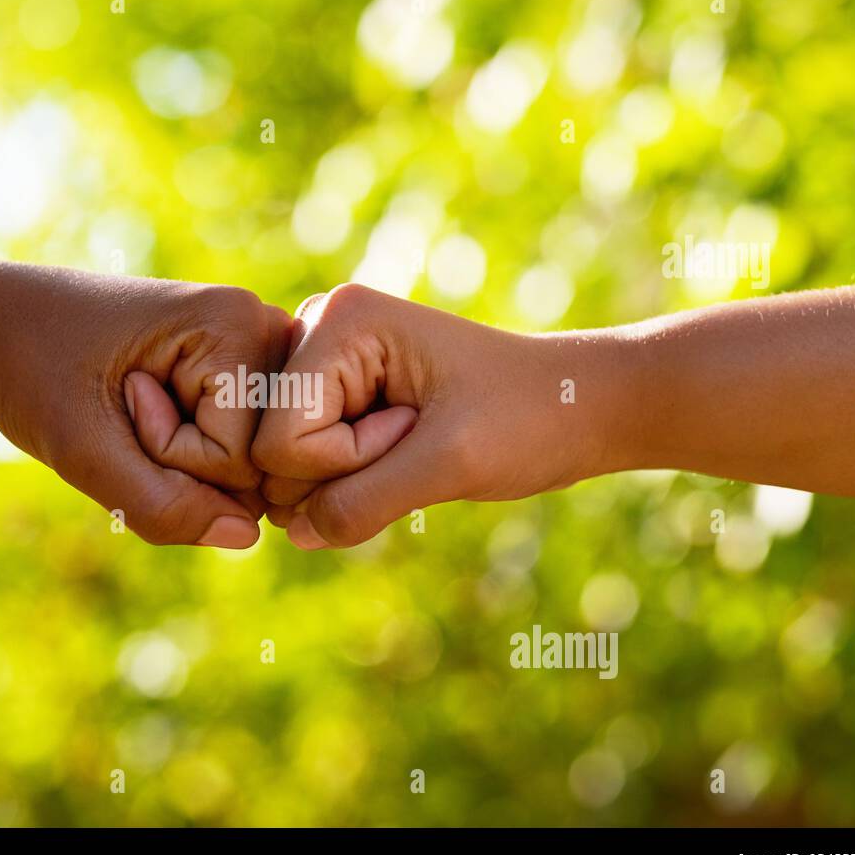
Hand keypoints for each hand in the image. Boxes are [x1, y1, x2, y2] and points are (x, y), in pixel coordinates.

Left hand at [0, 267, 291, 546]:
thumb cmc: (30, 368)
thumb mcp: (81, 449)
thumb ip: (160, 505)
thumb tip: (248, 536)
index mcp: (236, 321)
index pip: (243, 457)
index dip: (170, 457)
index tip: (119, 399)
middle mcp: (263, 325)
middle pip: (257, 462)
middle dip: (182, 463)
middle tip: (122, 402)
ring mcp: (257, 347)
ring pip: (248, 463)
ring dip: (182, 460)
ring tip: (132, 401)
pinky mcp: (242, 367)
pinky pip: (235, 451)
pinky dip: (186, 450)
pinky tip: (150, 404)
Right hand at [250, 283, 629, 548]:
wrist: (579, 402)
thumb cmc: (528, 418)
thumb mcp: (448, 466)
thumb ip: (362, 503)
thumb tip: (291, 535)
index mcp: (340, 320)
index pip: (280, 440)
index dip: (345, 463)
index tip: (415, 431)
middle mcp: (319, 326)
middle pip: (274, 449)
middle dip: (344, 469)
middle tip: (416, 436)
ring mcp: (324, 358)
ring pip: (288, 462)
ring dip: (351, 475)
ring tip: (414, 437)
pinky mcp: (336, 389)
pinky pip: (310, 461)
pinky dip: (354, 474)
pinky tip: (401, 446)